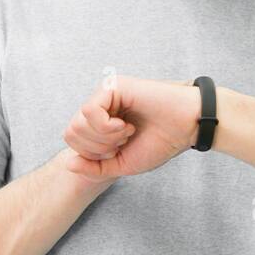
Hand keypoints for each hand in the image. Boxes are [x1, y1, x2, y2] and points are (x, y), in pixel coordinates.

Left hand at [61, 75, 201, 179]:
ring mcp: (104, 94)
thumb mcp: (122, 164)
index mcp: (99, 123)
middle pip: (71, 133)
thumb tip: (69, 164)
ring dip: (104, 137)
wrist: (186, 127)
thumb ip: (95, 168)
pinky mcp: (112, 86)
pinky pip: (90, 111)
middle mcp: (99, 106)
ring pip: (78, 123)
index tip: (119, 150)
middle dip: (97, 147)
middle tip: (123, 142)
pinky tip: (127, 125)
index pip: (73, 141)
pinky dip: (107, 127)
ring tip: (127, 132)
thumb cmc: (159, 143)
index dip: (92, 154)